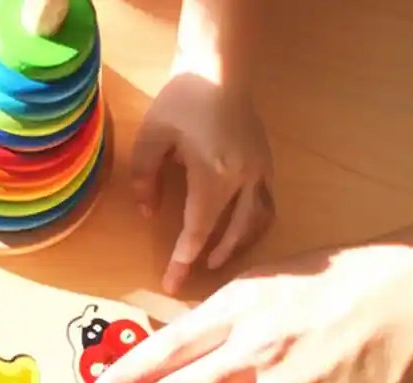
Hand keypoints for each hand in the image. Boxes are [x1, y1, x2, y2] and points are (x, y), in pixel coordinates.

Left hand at [132, 70, 273, 293]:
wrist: (220, 68)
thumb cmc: (183, 99)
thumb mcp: (152, 138)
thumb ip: (145, 179)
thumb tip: (148, 213)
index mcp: (214, 176)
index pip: (198, 231)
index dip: (183, 261)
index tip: (171, 285)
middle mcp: (244, 178)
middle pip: (233, 233)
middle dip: (214, 257)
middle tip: (196, 276)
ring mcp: (261, 169)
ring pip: (259, 221)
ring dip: (240, 243)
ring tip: (220, 258)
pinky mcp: (267, 160)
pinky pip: (267, 203)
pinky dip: (254, 223)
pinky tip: (240, 228)